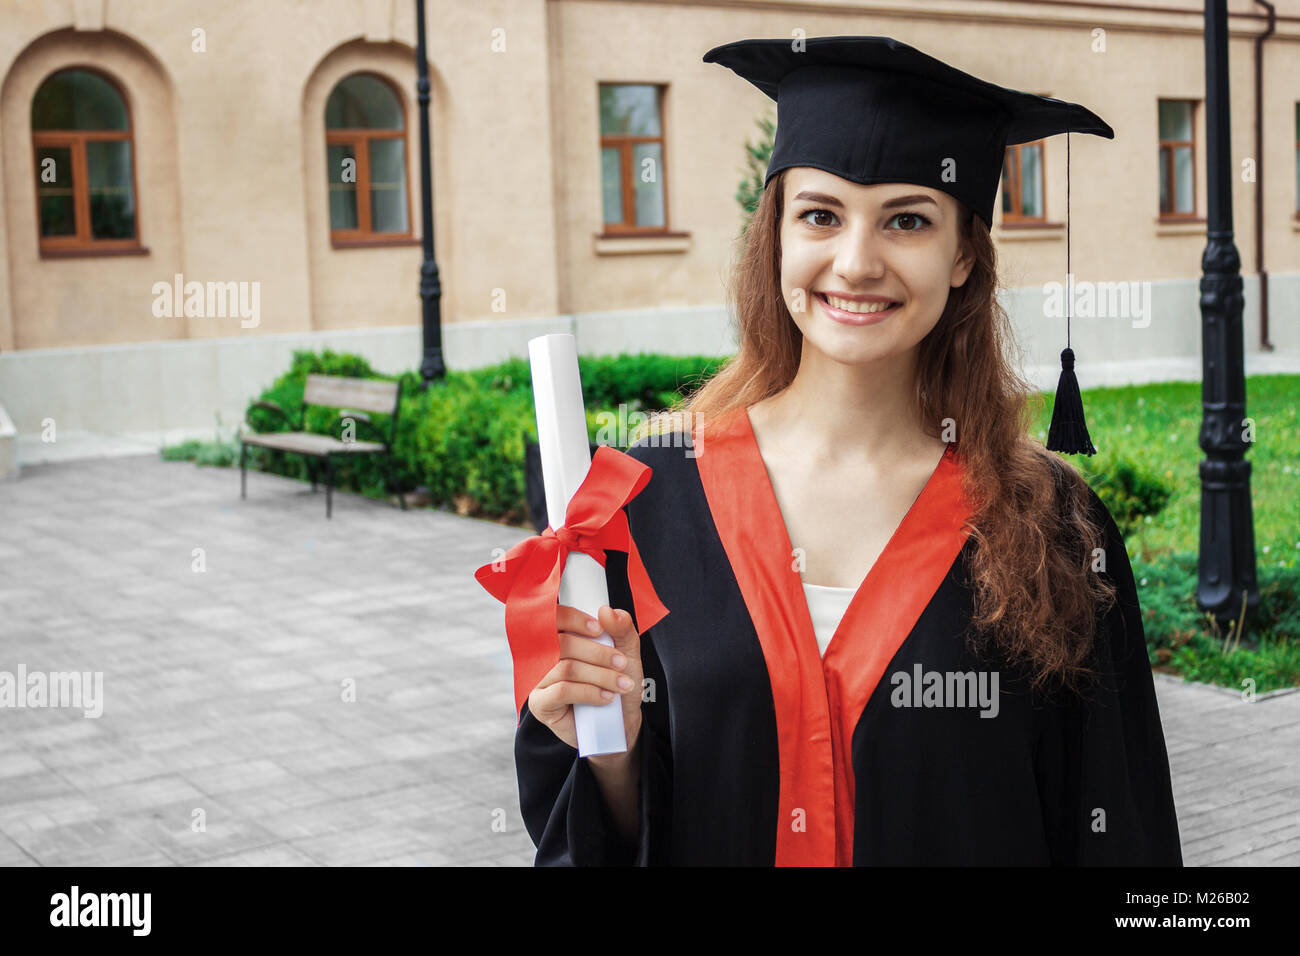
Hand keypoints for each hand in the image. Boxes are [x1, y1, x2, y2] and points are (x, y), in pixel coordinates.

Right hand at [528, 604, 643, 759]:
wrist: (619, 723)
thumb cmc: (617, 683)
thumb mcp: (626, 653)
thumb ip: (621, 629)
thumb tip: (607, 610)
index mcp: (560, 637)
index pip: (554, 618)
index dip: (574, 619)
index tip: (599, 629)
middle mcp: (543, 655)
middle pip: (562, 642)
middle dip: (598, 653)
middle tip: (621, 663)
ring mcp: (537, 679)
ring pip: (566, 668)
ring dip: (600, 676)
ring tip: (621, 684)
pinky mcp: (539, 703)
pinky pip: (561, 691)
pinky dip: (589, 692)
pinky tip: (605, 698)